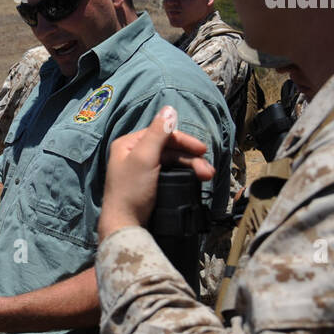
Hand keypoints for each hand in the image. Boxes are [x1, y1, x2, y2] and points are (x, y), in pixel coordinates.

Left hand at [99, 106, 215, 239]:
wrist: (126, 225)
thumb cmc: (131, 191)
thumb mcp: (144, 157)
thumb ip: (158, 133)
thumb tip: (169, 108)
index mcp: (128, 144)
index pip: (161, 134)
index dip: (183, 140)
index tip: (202, 150)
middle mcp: (133, 154)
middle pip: (169, 149)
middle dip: (190, 158)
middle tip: (208, 171)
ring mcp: (141, 170)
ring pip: (171, 162)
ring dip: (191, 167)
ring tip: (206, 176)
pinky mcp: (148, 185)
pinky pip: (169, 174)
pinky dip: (183, 176)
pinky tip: (194, 180)